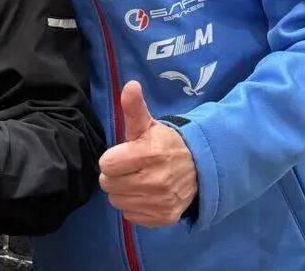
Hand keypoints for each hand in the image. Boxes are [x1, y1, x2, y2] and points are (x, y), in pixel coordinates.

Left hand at [98, 81, 196, 226]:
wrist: (198, 168)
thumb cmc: (165, 144)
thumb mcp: (149, 124)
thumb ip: (134, 108)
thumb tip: (130, 85)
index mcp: (150, 154)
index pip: (106, 165)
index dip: (112, 159)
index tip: (123, 155)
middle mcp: (157, 181)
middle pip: (108, 184)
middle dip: (114, 175)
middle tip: (129, 168)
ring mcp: (161, 202)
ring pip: (116, 201)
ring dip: (122, 191)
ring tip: (136, 180)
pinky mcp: (163, 218)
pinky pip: (129, 215)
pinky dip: (133, 206)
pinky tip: (144, 194)